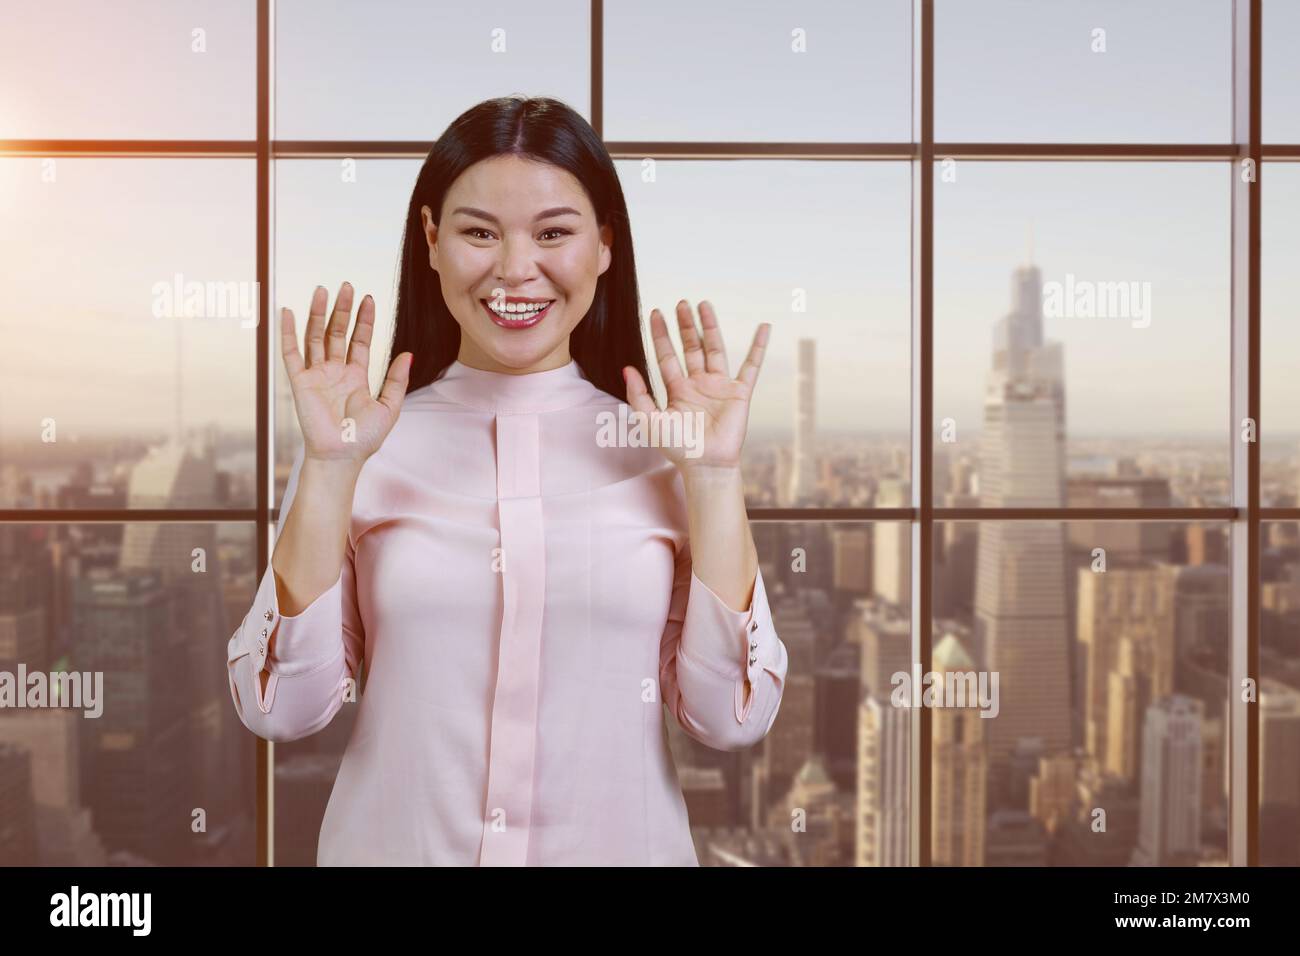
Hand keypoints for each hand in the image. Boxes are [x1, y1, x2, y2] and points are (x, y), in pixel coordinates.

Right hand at [280, 282, 412, 466]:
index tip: (368, 299)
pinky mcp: (300, 382)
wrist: (342, 456)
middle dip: (343, 310)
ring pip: (316, 336)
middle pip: (337, 332)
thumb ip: (397, 380)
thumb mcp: (389, 406)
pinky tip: (289, 312)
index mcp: (356, 376)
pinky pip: (292, 353)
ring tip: (322, 290)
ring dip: (318, 314)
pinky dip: (289, 332)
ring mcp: (317, 375)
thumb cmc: (365, 438)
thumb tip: (408, 354)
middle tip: (347, 286)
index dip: (364, 320)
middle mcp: (335, 372)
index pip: (359, 340)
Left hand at [622, 300, 769, 472]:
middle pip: (690, 347)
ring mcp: (719, 386)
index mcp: (677, 390)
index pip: (666, 355)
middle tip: (680, 303)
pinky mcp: (739, 392)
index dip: (660, 335)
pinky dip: (758, 346)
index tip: (655, 314)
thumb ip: (638, 395)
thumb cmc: (677, 448)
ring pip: (714, 349)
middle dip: (685, 325)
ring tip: (703, 305)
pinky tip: (763, 327)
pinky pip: (751, 365)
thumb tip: (627, 368)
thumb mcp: (650, 421)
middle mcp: (697, 384)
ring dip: (710, 327)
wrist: (705, 465)